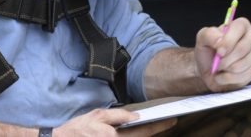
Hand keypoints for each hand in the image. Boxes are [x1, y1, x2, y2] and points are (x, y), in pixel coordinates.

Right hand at [52, 108, 175, 136]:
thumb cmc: (78, 129)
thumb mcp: (96, 116)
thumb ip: (117, 115)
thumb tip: (136, 116)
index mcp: (114, 136)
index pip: (142, 132)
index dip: (158, 126)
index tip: (172, 120)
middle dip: (153, 130)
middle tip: (168, 122)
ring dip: (143, 133)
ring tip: (151, 126)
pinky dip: (133, 136)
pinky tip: (138, 130)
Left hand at [194, 17, 250, 91]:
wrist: (207, 69)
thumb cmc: (207, 50)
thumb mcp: (202, 38)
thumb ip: (209, 34)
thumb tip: (220, 40)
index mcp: (241, 25)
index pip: (240, 27)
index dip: (228, 41)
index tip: (218, 51)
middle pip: (242, 49)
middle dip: (224, 58)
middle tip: (216, 60)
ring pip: (242, 65)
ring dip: (224, 68)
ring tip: (218, 66)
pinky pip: (242, 76)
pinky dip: (226, 78)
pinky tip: (222, 74)